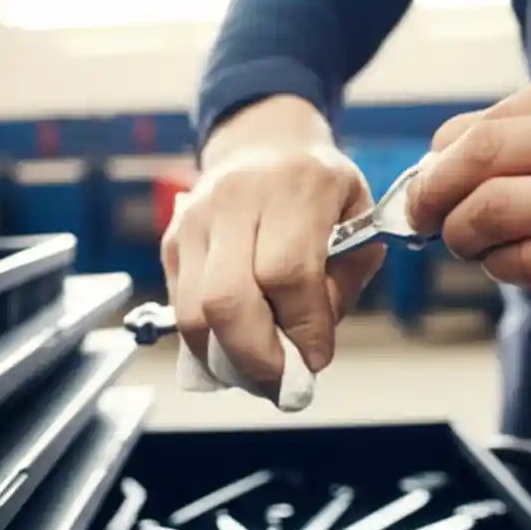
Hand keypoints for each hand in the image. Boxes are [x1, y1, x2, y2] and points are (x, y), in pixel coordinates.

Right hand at [161, 95, 384, 397]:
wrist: (263, 144)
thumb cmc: (319, 189)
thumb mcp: (359, 222)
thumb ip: (341, 283)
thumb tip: (307, 347)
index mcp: (295, 186)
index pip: (288, 272)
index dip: (302, 329)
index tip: (316, 360)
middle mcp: (236, 198)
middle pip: (227, 297)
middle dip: (255, 358)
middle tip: (281, 385)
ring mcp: (196, 219)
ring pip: (194, 310)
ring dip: (225, 359)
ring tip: (257, 375)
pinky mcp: (172, 240)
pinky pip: (180, 307)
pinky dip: (206, 342)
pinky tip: (234, 350)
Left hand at [406, 55, 530, 305]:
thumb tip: (442, 158)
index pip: (484, 120)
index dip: (438, 159)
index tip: (429, 181)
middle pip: (477, 158)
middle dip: (429, 195)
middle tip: (420, 217)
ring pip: (493, 211)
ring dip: (460, 235)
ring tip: (466, 242)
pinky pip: (528, 263)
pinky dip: (500, 266)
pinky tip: (506, 261)